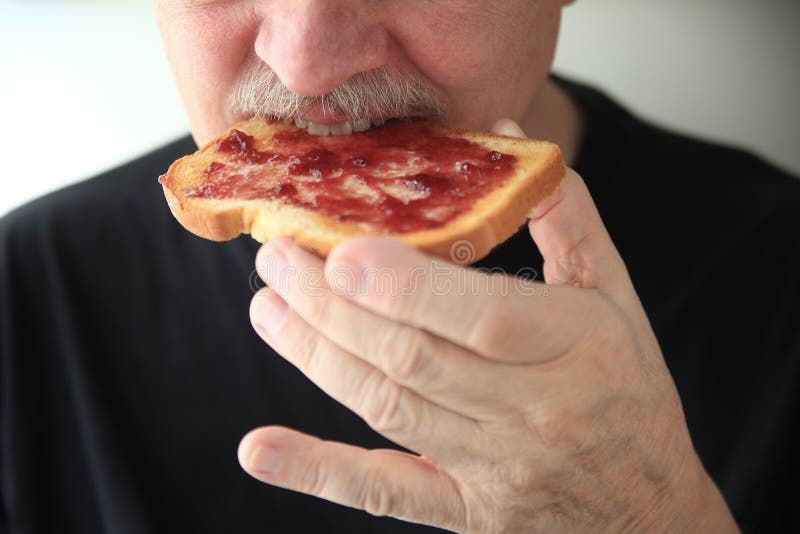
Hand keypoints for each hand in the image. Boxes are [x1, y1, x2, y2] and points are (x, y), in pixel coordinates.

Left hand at [241, 120, 737, 531]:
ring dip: (316, 357)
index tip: (340, 249)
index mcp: (574, 347)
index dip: (409, 286)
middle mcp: (531, 412)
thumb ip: (562, 214)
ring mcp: (493, 468)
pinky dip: (316, 472)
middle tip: (279, 259)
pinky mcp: (462, 509)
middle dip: (334, 307)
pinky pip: (383, 494)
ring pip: (389, 408)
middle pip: (414, 357)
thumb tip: (499, 137)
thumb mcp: (612, 293)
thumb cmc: (624, 382)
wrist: (645, 506)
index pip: (483, 317)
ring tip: (268, 309)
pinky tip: (259, 449)